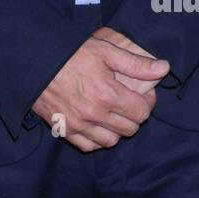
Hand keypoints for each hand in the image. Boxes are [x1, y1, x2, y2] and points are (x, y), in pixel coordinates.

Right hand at [31, 27, 169, 152]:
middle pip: (130, 128)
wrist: (35, 61)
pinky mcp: (65, 129)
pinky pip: (89, 146)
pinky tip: (96, 124)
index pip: (142, 112)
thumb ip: (135, 63)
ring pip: (111, 141)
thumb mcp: (104, 50)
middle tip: (128, 101)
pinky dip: (97, 139)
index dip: (147, 103)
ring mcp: (79, 125)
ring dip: (117, 129)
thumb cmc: (70, 53)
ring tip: (113, 113)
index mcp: (107, 94)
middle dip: (134, 115)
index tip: (142, 94)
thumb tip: (163, 68)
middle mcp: (95, 114)